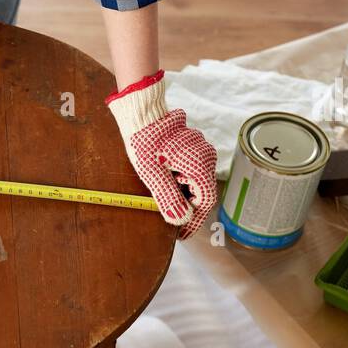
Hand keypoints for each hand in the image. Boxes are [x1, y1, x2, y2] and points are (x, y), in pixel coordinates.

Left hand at [107, 71, 216, 239]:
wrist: (141, 113)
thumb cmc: (144, 142)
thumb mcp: (152, 174)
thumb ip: (167, 198)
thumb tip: (180, 221)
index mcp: (200, 164)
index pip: (206, 201)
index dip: (194, 220)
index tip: (181, 233)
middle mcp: (206, 156)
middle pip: (202, 191)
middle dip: (185, 205)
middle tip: (166, 213)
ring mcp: (202, 149)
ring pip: (197, 181)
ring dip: (181, 191)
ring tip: (161, 189)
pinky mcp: (194, 146)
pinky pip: (193, 169)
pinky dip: (181, 179)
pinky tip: (165, 177)